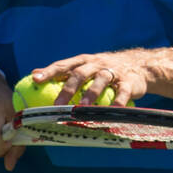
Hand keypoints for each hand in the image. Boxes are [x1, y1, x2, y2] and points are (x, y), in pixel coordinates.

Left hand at [30, 50, 149, 106]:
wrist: (139, 65)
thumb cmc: (104, 68)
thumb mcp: (84, 66)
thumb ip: (62, 70)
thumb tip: (33, 74)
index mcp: (84, 61)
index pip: (64, 65)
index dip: (50, 71)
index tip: (36, 79)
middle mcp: (97, 64)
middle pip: (80, 73)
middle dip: (68, 89)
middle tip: (57, 104)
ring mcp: (114, 72)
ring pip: (100, 81)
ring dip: (90, 94)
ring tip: (82, 107)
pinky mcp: (129, 82)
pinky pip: (123, 92)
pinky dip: (118, 102)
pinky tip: (111, 112)